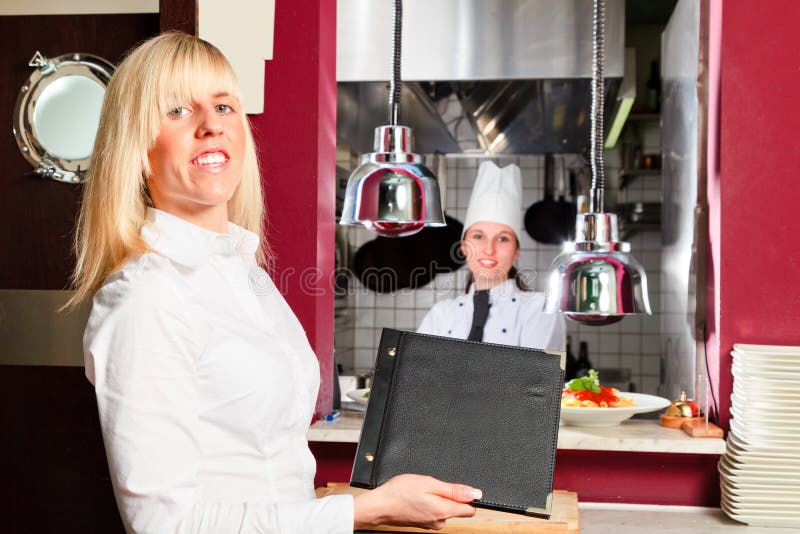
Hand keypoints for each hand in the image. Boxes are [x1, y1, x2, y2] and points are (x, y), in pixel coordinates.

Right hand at [353, 474, 479, 529]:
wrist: (379, 506)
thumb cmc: (399, 493)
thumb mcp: (429, 483)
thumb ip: (454, 490)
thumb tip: (475, 493)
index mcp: (444, 511)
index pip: (470, 510)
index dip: (467, 496)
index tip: (458, 488)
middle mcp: (439, 522)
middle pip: (455, 508)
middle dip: (448, 495)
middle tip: (430, 486)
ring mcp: (430, 524)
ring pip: (442, 509)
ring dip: (436, 498)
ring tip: (420, 490)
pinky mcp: (422, 523)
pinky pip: (432, 511)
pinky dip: (427, 503)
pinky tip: (415, 497)